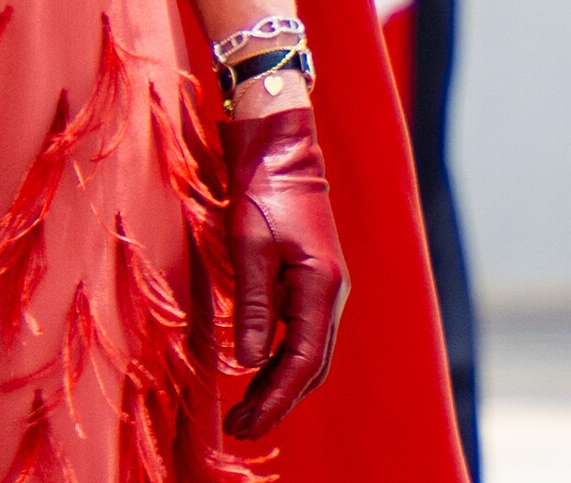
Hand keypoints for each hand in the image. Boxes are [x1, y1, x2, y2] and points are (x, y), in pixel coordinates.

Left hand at [221, 107, 348, 437]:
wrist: (279, 140)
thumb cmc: (261, 185)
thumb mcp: (248, 243)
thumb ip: (250, 303)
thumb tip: (246, 361)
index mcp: (321, 288)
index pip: (301, 363)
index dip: (274, 400)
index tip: (246, 426)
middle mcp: (329, 294)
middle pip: (309, 367)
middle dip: (277, 401)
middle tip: (241, 430)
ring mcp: (322, 286)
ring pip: (306, 352)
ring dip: (278, 383)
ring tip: (244, 409)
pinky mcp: (308, 276)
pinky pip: (298, 330)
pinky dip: (278, 355)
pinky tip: (255, 366)